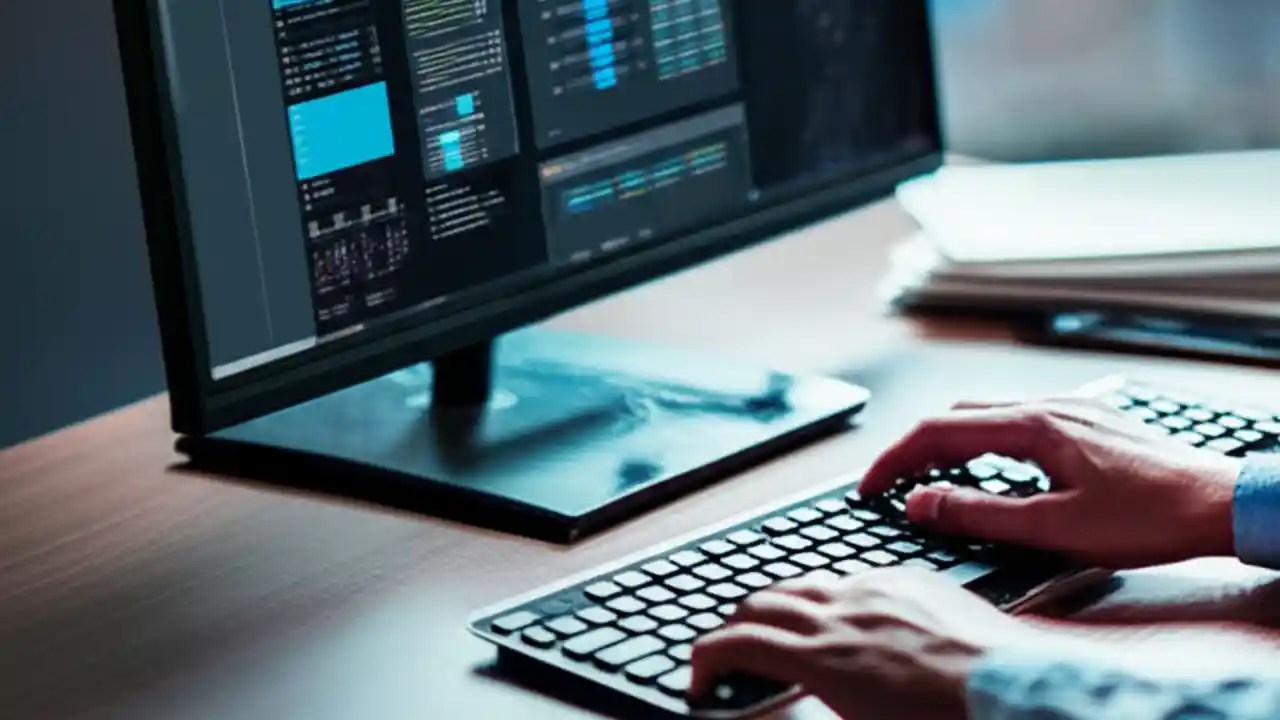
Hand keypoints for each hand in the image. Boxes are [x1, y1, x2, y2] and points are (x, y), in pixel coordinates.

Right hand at [689, 569, 1024, 719]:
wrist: (1018, 693)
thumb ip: (819, 703)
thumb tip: (798, 693)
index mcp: (823, 658)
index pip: (736, 643)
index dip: (705, 660)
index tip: (700, 678)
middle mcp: (842, 615)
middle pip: (759, 602)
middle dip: (732, 625)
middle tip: (728, 649)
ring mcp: (877, 590)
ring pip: (804, 582)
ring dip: (778, 603)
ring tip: (776, 624)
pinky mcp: (912, 579)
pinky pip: (856, 577)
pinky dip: (835, 595)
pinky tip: (845, 614)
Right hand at [860, 396, 1241, 567]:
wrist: (1221, 502)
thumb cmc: (1148, 517)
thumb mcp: (1053, 527)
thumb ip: (979, 513)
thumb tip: (921, 503)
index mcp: (1032, 425)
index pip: (937, 431)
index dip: (894, 459)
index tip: (870, 486)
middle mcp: (1046, 406)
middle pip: (955, 416)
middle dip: (913, 449)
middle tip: (891, 485)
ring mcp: (1068, 409)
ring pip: (985, 415)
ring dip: (948, 444)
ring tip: (930, 479)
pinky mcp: (1085, 421)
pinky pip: (1016, 420)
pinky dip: (983, 442)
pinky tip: (990, 469)